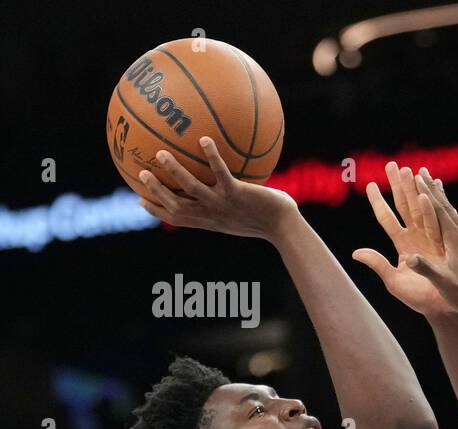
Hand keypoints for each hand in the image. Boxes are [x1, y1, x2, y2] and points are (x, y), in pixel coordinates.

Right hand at [136, 137, 297, 240]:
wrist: (286, 228)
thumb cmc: (268, 221)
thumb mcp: (243, 216)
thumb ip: (229, 203)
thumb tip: (227, 185)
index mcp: (210, 221)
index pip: (177, 219)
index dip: (157, 211)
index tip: (141, 201)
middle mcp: (213, 215)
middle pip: (176, 206)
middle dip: (156, 191)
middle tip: (139, 173)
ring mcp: (223, 204)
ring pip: (191, 189)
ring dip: (174, 172)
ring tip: (160, 154)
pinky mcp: (237, 194)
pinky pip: (221, 172)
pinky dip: (212, 156)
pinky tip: (205, 139)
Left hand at [352, 162, 451, 315]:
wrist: (448, 309)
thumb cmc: (422, 299)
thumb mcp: (395, 282)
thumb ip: (378, 264)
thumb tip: (355, 253)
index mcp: (403, 244)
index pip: (387, 218)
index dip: (378, 202)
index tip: (370, 184)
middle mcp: (417, 237)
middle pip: (404, 205)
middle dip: (398, 185)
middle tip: (393, 165)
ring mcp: (433, 236)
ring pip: (422, 206)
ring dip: (417, 188)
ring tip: (412, 169)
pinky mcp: (448, 240)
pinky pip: (443, 215)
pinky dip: (440, 199)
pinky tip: (437, 184)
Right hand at [406, 173, 457, 318]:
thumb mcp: (443, 284)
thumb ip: (426, 269)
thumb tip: (407, 258)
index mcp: (455, 242)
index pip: (438, 211)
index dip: (427, 193)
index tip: (416, 175)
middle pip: (446, 207)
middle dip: (431, 189)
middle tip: (420, 170)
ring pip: (454, 215)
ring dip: (441, 200)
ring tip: (433, 185)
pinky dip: (451, 214)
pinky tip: (450, 213)